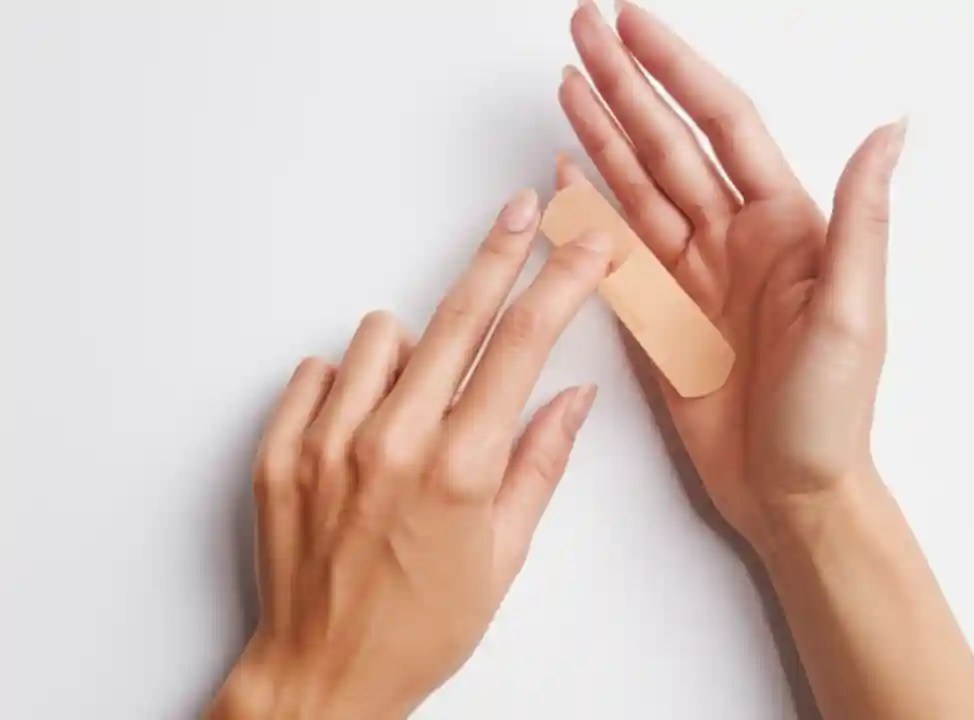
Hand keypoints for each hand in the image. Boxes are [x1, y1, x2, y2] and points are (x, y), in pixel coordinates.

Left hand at [209, 190, 612, 718]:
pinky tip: (364, 422)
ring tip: (419, 397)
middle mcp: (391, 443)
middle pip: (458, 313)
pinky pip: (319, 372)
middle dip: (500, 251)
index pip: (524, 344)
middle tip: (520, 211)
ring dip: (413, 345)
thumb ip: (541, 463)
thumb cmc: (420, 628)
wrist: (322, 677)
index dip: (562, 282)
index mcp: (460, 470)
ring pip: (381, 334)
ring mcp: (327, 443)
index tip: (585, 246)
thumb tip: (574, 396)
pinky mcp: (280, 451)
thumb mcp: (505, 556)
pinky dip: (347, 383)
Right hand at [559, 1, 904, 545]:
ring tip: (567, 80)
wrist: (792, 493)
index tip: (634, 24)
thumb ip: (860, 219)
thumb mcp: (854, 313)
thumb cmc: (833, 413)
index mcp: (784, 226)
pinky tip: (569, 169)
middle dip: (626, 83)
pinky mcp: (661, 318)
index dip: (676, 70)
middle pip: (669, 143)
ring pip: (638, 187)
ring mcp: (692, 276)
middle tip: (583, 26)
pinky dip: (591, 208)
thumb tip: (890, 129)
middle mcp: (734, 239)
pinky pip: (618, 251)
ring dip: (602, 132)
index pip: (722, 125)